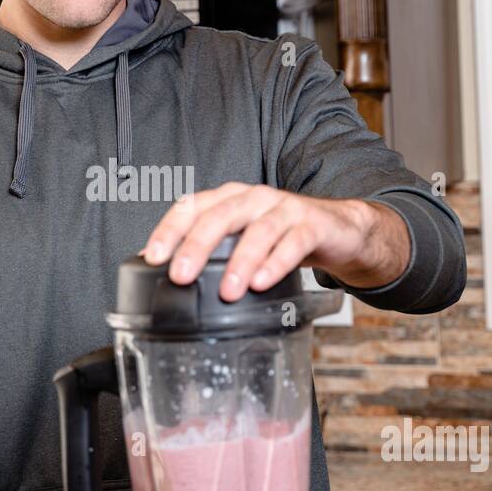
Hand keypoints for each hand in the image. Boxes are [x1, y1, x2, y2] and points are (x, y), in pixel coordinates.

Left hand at [139, 182, 410, 298]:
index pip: (192, 207)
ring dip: (240, 262)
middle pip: (219, 216)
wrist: (338, 230)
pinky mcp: (313, 225)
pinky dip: (276, 263)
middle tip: (180, 275)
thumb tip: (172, 280)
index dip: (169, 230)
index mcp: (230, 199)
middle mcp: (254, 199)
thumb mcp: (243, 240)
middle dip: (196, 246)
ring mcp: (285, 209)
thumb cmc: (283, 236)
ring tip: (227, 291)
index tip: (152, 257)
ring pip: (258, 230)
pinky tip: (262, 283)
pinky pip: (293, 243)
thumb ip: (214, 253)